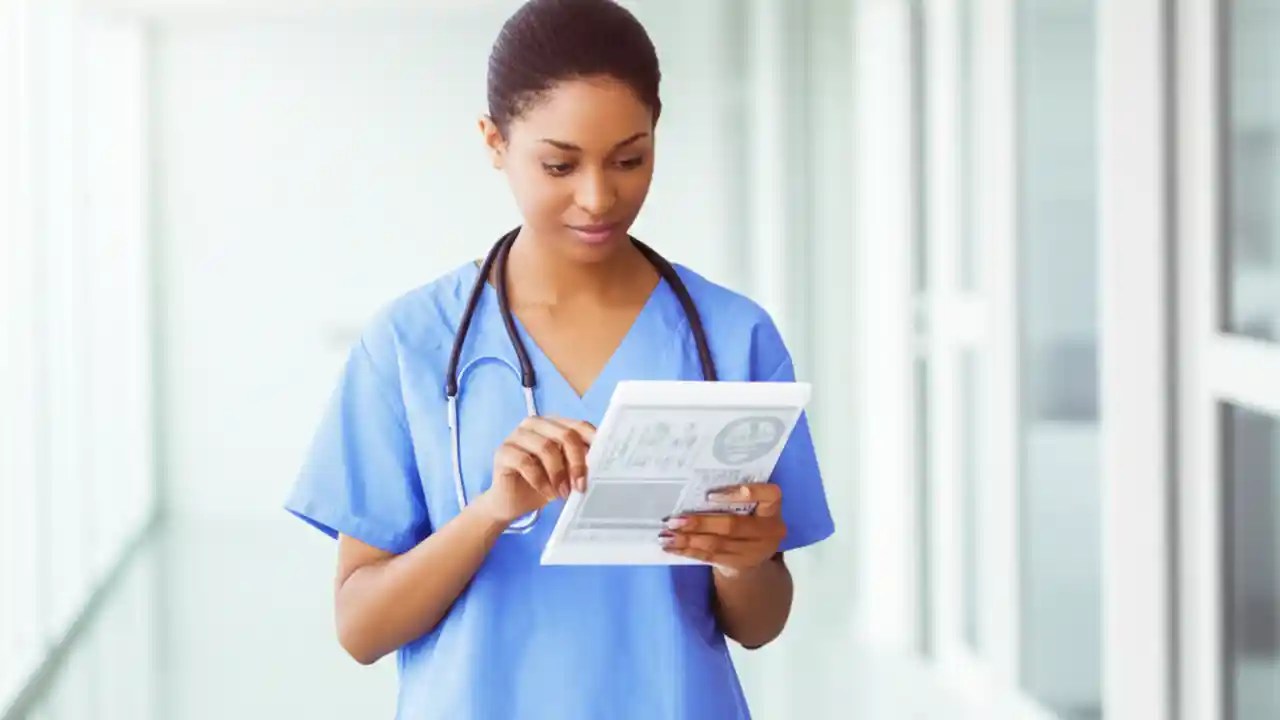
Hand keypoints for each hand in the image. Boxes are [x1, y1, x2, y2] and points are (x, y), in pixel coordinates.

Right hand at [474, 416, 595, 524]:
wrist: (512, 503)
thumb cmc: (543, 484)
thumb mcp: (567, 473)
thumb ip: (580, 463)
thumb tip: (603, 464)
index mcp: (554, 424)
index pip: (579, 425)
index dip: (594, 443)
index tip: (603, 463)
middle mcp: (535, 424)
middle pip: (566, 434)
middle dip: (577, 462)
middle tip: (581, 485)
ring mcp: (516, 435)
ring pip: (546, 447)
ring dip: (558, 474)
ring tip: (562, 493)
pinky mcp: (502, 451)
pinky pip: (525, 462)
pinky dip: (540, 480)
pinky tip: (546, 492)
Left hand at [659, 483, 785, 575]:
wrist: (754, 554)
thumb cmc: (746, 518)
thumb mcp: (750, 506)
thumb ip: (733, 498)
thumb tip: (693, 492)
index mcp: (773, 508)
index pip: (768, 495)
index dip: (739, 494)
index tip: (710, 495)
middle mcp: (770, 530)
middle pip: (733, 525)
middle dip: (701, 523)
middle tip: (675, 520)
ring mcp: (756, 551)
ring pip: (718, 544)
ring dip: (689, 539)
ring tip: (667, 535)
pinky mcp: (739, 565)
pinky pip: (711, 558)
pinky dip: (689, 551)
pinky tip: (672, 547)